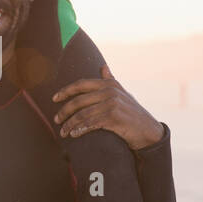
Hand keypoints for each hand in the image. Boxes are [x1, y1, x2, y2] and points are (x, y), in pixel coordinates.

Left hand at [51, 65, 165, 149]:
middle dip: (64, 111)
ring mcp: (112, 104)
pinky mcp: (113, 117)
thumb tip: (103, 66)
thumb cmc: (132, 113)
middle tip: (56, 120)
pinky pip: (90, 124)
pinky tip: (74, 134)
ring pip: (82, 114)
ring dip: (70, 124)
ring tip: (63, 132)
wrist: (148, 131)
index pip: (81, 84)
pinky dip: (80, 130)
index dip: (65, 91)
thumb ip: (111, 81)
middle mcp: (110, 91)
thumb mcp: (122, 94)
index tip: (54, 98)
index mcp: (109, 84)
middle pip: (78, 101)